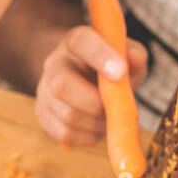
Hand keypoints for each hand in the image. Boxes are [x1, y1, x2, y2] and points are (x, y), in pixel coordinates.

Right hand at [35, 25, 147, 145]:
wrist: (82, 78)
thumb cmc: (108, 68)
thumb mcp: (126, 56)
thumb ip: (134, 56)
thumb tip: (134, 59)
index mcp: (75, 42)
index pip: (81, 41)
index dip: (100, 56)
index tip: (120, 72)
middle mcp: (54, 63)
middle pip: (61, 85)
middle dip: (94, 103)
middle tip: (112, 108)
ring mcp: (44, 90)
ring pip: (66, 114)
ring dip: (95, 123)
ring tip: (107, 118)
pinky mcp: (43, 114)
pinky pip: (65, 133)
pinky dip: (88, 136)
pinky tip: (96, 127)